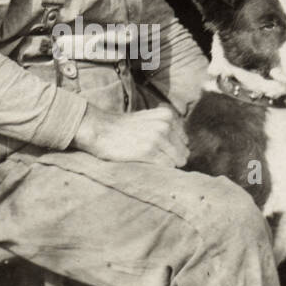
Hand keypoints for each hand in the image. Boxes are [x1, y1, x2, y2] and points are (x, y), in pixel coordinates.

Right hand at [73, 105, 187, 167]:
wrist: (100, 129)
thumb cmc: (122, 128)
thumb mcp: (148, 119)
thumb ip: (166, 128)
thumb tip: (185, 149)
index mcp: (167, 116)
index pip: (185, 141)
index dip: (173, 149)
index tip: (159, 151)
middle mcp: (165, 125)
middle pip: (183, 152)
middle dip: (172, 159)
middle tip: (155, 159)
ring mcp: (157, 137)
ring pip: (177, 161)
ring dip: (165, 165)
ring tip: (149, 161)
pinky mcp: (149, 151)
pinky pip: (166, 166)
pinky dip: (159, 169)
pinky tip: (146, 164)